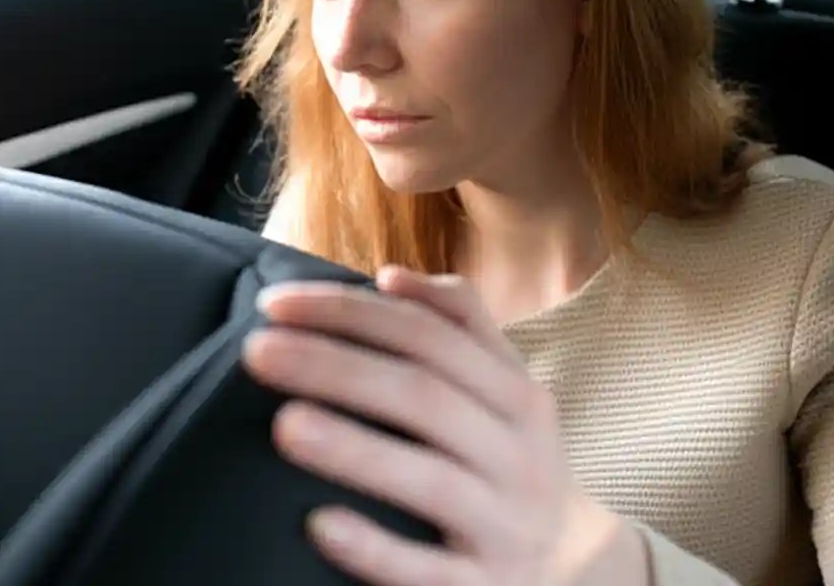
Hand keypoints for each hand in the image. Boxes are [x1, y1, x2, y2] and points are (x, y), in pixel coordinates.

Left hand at [242, 266, 632, 585]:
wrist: (576, 572)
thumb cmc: (508, 462)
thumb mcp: (505, 393)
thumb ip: (460, 326)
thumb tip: (392, 277)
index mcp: (517, 396)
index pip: (429, 336)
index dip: (351, 313)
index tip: (273, 305)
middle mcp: (518, 456)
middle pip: (424, 397)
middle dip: (336, 367)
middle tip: (257, 353)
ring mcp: (506, 526)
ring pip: (431, 481)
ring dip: (355, 450)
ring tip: (284, 426)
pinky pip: (429, 573)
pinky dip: (375, 549)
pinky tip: (319, 525)